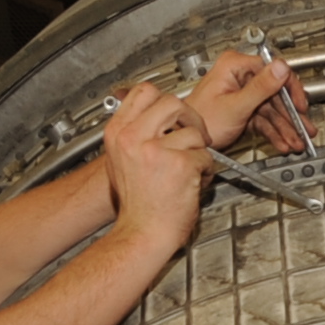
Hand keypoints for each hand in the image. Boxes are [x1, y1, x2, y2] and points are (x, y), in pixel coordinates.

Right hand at [99, 82, 212, 255]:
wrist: (142, 233)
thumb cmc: (136, 204)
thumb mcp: (121, 160)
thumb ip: (134, 135)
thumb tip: (153, 117)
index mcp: (118, 132)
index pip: (143, 92)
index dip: (164, 98)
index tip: (174, 112)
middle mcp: (134, 137)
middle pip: (171, 102)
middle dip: (190, 116)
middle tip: (195, 130)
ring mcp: (157, 150)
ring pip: (193, 132)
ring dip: (199, 150)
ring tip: (192, 167)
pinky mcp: (180, 165)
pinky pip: (205, 157)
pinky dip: (206, 170)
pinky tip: (195, 182)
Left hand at [184, 50, 308, 154]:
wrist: (186, 139)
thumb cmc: (201, 120)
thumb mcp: (236, 104)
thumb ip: (261, 87)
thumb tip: (280, 67)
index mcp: (235, 66)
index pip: (273, 71)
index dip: (290, 89)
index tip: (300, 106)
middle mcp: (239, 77)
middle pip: (275, 94)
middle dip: (290, 117)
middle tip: (305, 130)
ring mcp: (241, 94)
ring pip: (272, 110)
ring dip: (285, 128)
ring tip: (296, 142)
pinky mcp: (242, 109)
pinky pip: (263, 120)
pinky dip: (274, 133)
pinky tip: (283, 143)